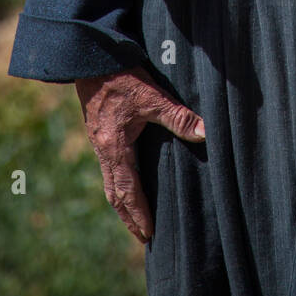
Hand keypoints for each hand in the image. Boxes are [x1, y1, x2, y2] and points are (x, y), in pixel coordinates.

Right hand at [75, 65, 205, 243]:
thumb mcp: (152, 97)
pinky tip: (127, 180)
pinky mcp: (98, 132)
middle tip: (143, 236)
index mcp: (115, 148)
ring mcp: (99, 142)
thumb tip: (205, 133)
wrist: (90, 59)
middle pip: (114, 194)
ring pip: (109, 182)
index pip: (128, 190)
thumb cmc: (121, 77)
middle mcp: (104, 150)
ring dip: (122, 202)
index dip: (139, 213)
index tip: (149, 233)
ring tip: (134, 217)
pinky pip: (108, 167)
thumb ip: (178, 116)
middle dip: (129, 216)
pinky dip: (117, 182)